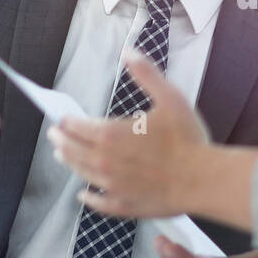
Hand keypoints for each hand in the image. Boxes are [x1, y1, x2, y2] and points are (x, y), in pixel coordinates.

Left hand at [47, 50, 210, 217]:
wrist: (203, 180)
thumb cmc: (188, 139)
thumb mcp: (170, 97)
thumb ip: (145, 73)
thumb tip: (128, 52)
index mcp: (112, 135)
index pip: (77, 127)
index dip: (66, 122)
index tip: (59, 119)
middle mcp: (105, 162)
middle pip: (73, 151)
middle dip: (61, 140)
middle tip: (54, 135)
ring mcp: (113, 186)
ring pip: (82, 174)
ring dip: (70, 163)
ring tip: (62, 156)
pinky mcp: (125, 204)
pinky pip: (99, 203)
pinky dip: (88, 198)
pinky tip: (84, 195)